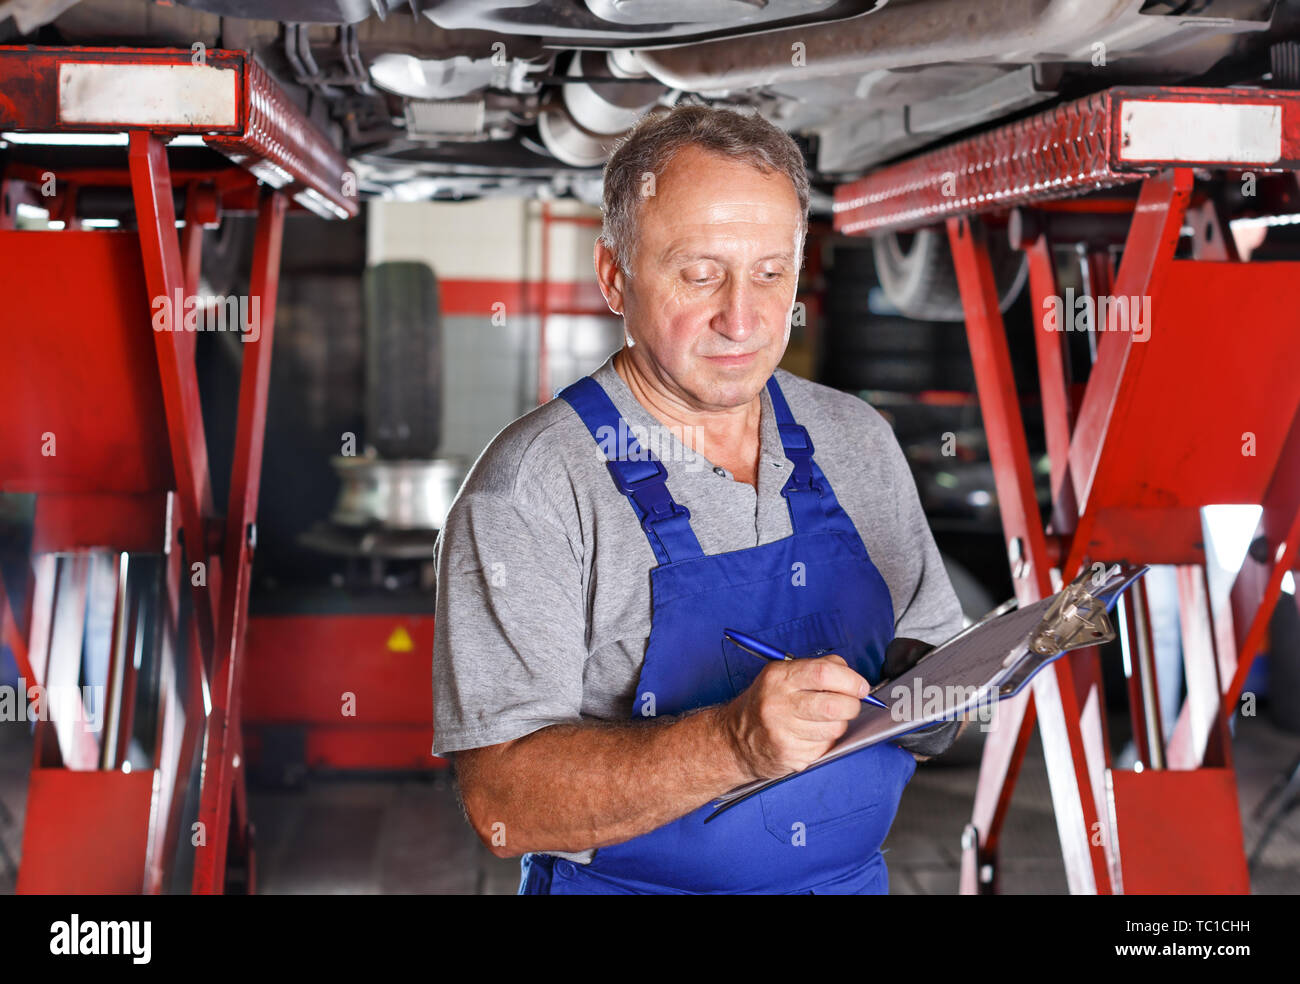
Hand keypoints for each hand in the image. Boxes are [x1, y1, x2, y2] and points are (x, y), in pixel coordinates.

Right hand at [722, 654, 871, 780]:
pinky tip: (810, 734)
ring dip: (839, 724)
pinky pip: (825, 746)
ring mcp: (783, 733)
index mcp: (779, 678)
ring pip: (834, 728)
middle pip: (833, 705)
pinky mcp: (791, 755)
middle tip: (851, 703)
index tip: (860, 686)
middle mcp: (778, 704)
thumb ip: (817, 668)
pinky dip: (825, 740)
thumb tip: (851, 676)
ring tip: (825, 719)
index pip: (823, 673)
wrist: (735, 739)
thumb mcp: (782, 674)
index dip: (850, 680)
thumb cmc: (766, 702)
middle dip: (852, 705)